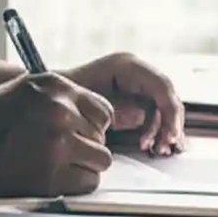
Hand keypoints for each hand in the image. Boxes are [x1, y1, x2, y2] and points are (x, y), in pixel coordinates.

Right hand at [0, 72, 114, 196]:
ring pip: (100, 160)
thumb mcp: (21, 92)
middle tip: (57, 154)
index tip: (76, 135)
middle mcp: (60, 110)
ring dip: (81, 167)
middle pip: (102, 137)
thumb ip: (56, 100)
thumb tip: (87, 120)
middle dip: (85, 147)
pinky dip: (73, 185)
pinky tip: (49, 179)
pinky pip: (87, 183)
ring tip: (53, 167)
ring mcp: (58, 142)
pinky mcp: (51, 174)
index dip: (90, 126)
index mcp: (55, 85)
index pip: (102, 110)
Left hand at [63, 52, 185, 155]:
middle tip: (164, 147)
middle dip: (169, 125)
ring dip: (165, 131)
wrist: (48, 101)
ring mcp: (137, 88)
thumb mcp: (85, 103)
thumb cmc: (62, 97)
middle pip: (167, 98)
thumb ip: (112, 109)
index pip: (161, 86)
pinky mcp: (135, 103)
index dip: (170, 112)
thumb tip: (139, 120)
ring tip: (158, 150)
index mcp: (126, 66)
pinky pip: (155, 118)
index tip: (169, 135)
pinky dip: (158, 133)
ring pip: (164, 110)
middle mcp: (136, 74)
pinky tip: (154, 147)